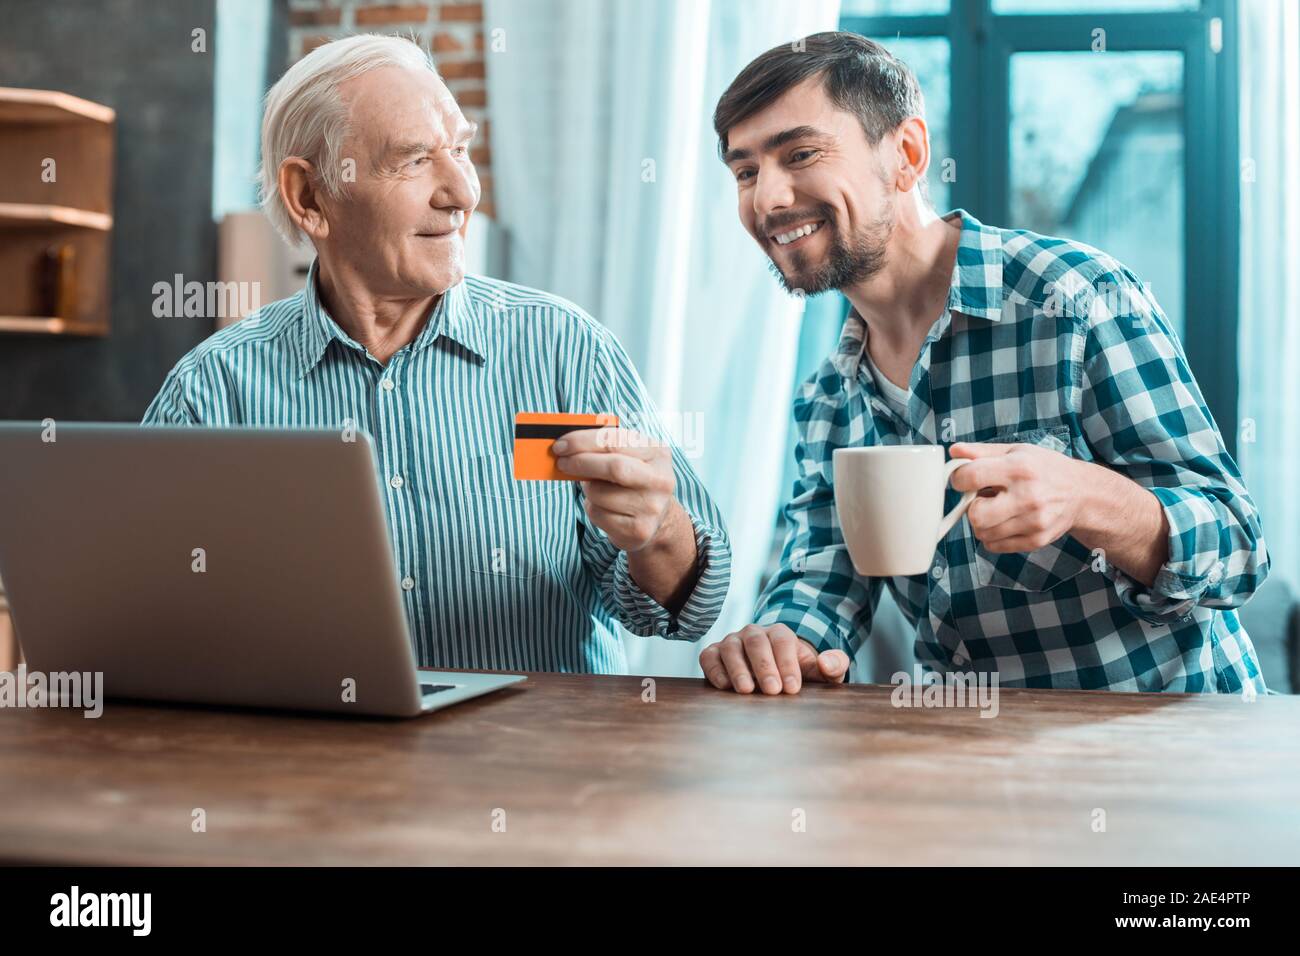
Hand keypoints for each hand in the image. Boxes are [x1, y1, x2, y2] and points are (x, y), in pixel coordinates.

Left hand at [552, 427, 674, 551]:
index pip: (616, 441)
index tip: (561, 445)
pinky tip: (602, 506)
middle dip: (581, 463)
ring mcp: (651, 507)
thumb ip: (604, 446)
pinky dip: (591, 507)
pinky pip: (598, 514)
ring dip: (587, 489)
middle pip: (614, 467)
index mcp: (658, 453)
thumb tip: (567, 444)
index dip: (584, 441)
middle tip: (562, 462)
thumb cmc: (633, 481)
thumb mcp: (629, 457)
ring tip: (594, 487)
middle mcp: (660, 480)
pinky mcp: (638, 530)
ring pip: (600, 493)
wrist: (657, 520)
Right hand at [699, 623, 849, 693]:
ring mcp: (731, 642)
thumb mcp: (819, 671)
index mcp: (780, 633)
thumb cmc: (797, 673)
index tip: (792, 688)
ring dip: (738, 669)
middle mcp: (753, 633)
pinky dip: (714, 670)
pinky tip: (724, 687)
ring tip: (746, 691)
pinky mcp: (713, 654)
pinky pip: (709, 657)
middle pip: (756, 642)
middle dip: (764, 666)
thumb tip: (827, 664)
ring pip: (731, 648)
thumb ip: (834, 665)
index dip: (787, 663)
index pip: (782, 641)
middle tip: (772, 690)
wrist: (772, 674)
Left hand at [948, 441, 1081, 552]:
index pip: (971, 477)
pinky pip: (994, 546)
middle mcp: (1028, 496)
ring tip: (997, 509)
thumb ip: (981, 452)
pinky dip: (992, 536)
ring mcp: (1034, 521)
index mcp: (1020, 468)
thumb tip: (953, 451)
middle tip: (982, 499)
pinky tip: (1005, 522)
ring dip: (982, 522)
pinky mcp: (1036, 540)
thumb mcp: (1016, 451)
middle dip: (971, 507)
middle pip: (975, 514)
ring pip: (982, 533)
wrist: (1082, 493)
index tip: (963, 480)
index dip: (958, 479)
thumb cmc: (1045, 469)